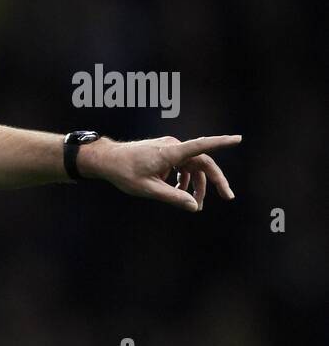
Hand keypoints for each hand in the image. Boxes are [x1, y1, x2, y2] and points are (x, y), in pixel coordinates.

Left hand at [85, 134, 241, 211]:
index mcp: (170, 153)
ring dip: (197, 184)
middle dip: (215, 181)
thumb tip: (194, 206)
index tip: (238, 139)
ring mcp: (169, 148)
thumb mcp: (148, 189)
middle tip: (227, 197)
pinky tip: (179, 191)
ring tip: (195, 202)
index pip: (201, 146)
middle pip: (203, 162)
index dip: (221, 142)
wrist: (107, 160)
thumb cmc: (124, 172)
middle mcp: (173, 147)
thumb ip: (173, 197)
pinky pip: (182, 165)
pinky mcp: (164, 152)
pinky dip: (184, 179)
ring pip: (193, 166)